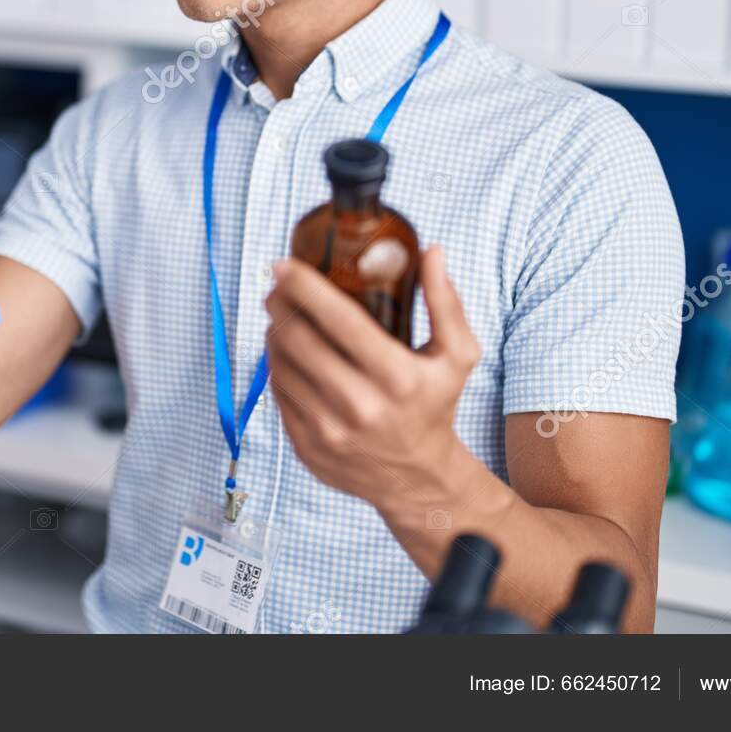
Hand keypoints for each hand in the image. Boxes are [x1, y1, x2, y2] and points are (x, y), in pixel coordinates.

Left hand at [263, 246, 480, 515]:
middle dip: (279, 304)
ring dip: (274, 332)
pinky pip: (278, 392)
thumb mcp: (456, 357)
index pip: (338, 319)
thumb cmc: (434, 407)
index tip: (284, 263)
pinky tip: (285, 352)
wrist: (417, 480)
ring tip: (280, 317)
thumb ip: (445, 304)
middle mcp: (360, 406)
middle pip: (298, 338)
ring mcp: (328, 430)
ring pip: (281, 364)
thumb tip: (432, 251)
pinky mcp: (306, 445)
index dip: (304, 285)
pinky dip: (277, 365)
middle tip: (277, 288)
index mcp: (397, 378)